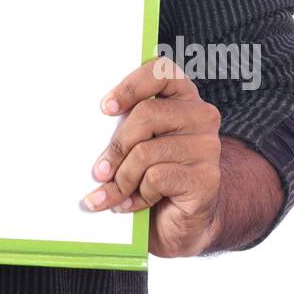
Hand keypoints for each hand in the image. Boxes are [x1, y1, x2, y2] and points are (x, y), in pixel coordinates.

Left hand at [81, 57, 222, 257]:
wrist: (180, 221)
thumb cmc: (152, 175)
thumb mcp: (138, 144)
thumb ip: (126, 127)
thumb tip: (86, 129)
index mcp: (182, 97)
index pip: (161, 71)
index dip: (131, 86)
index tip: (105, 108)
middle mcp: (200, 115)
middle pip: (146, 114)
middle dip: (116, 146)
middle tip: (99, 171)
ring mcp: (207, 147)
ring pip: (146, 151)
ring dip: (122, 178)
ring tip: (111, 194)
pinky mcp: (206, 178)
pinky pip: (156, 178)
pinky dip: (137, 195)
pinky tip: (132, 204)